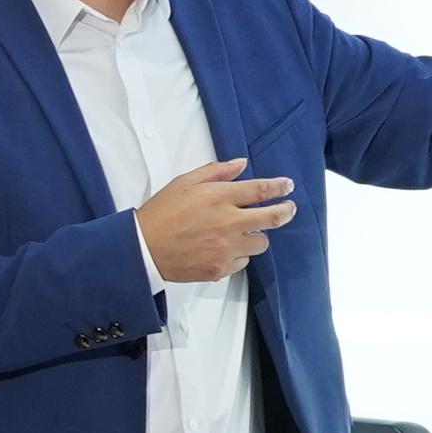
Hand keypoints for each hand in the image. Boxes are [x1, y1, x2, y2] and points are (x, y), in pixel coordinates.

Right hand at [136, 157, 300, 284]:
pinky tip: (224, 248)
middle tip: (288, 209)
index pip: (261, 190)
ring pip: (261, 243)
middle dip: (286, 211)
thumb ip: (216, 172)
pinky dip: (239, 254)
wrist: (143, 248)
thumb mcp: (185, 182)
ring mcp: (227, 248)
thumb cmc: (161, 214)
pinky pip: (244, 261)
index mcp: (219, 197)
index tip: (287, 186)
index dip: (279, 187)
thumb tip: (240, 165)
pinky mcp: (221, 267)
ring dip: (256, 236)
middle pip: (273, 218)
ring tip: (242, 232)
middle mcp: (228, 223)